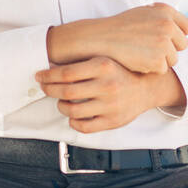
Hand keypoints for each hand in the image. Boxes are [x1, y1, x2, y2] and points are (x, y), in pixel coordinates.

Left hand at [35, 56, 170, 133]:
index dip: (48, 76)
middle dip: (49, 90)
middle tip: (45, 88)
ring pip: (72, 110)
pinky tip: (73, 116)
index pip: (65, 72)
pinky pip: (84, 126)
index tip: (40, 76)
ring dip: (61, 106)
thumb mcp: (103, 61)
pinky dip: (73, 122)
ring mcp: (110, 105)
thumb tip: (51, 68)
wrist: (147, 88)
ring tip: (61, 102)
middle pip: (66, 91)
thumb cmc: (120, 73)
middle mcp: (107, 85)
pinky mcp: (113, 121)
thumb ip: (81, 64)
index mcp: (103, 66)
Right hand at [77, 3, 187, 74]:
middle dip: (170, 49)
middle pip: (182, 45)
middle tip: (150, 49)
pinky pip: (162, 70)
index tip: (167, 39)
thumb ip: (162, 17)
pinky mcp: (158, 60)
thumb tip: (182, 27)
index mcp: (166, 11)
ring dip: (160, 60)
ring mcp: (164, 43)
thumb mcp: (143, 13)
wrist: (100, 38)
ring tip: (141, 53)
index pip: (187, 27)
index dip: (177, 35)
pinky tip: (137, 61)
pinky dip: (151, 69)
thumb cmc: (120, 26)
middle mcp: (168, 25)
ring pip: (173, 59)